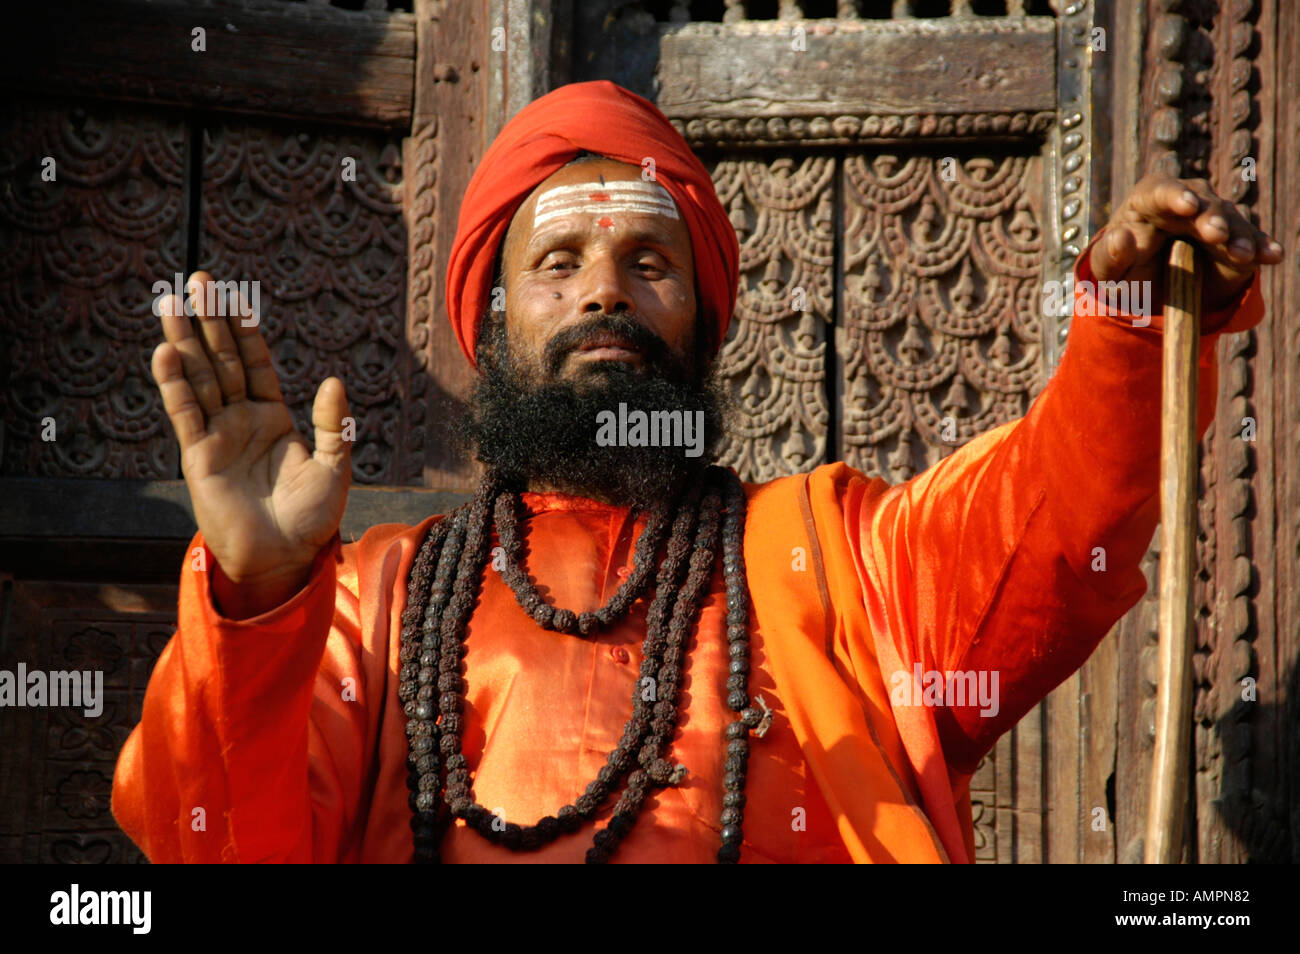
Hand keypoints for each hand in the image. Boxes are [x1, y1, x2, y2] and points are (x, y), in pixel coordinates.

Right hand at [151, 272, 351, 613]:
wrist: (284, 558)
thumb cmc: (311, 517)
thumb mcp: (333, 466)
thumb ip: (333, 425)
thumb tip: (333, 381)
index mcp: (273, 417)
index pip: (256, 363)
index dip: (245, 331)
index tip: (236, 296)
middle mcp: (241, 420)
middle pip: (222, 361)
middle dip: (210, 322)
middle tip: (199, 280)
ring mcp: (218, 435)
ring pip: (199, 379)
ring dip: (184, 341)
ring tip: (171, 302)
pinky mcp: (199, 456)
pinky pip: (186, 414)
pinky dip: (175, 384)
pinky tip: (165, 352)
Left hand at [1090, 174, 1283, 313]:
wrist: (1150, 286)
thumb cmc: (1124, 269)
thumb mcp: (1108, 271)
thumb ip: (1109, 256)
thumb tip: (1120, 238)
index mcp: (1149, 200)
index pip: (1160, 190)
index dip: (1174, 195)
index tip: (1186, 205)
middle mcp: (1187, 201)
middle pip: (1202, 203)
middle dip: (1211, 218)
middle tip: (1216, 234)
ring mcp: (1214, 218)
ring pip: (1231, 221)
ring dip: (1238, 236)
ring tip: (1242, 254)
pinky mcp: (1235, 239)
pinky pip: (1250, 241)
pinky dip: (1261, 248)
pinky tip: (1272, 256)